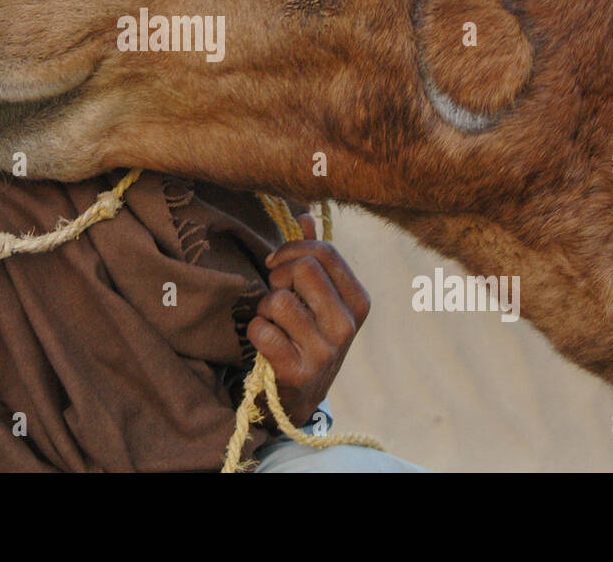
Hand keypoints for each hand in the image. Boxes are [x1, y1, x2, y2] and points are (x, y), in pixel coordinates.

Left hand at [246, 213, 370, 428]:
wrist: (298, 397)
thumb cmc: (306, 335)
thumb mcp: (319, 299)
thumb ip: (313, 257)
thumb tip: (304, 215)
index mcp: (358, 301)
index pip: (325, 252)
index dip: (292, 250)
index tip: (276, 264)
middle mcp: (347, 325)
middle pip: (302, 270)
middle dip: (278, 277)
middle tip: (276, 295)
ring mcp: (325, 351)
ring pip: (278, 300)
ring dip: (264, 308)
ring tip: (273, 324)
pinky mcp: (297, 372)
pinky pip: (261, 329)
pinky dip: (255, 332)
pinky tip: (266, 344)